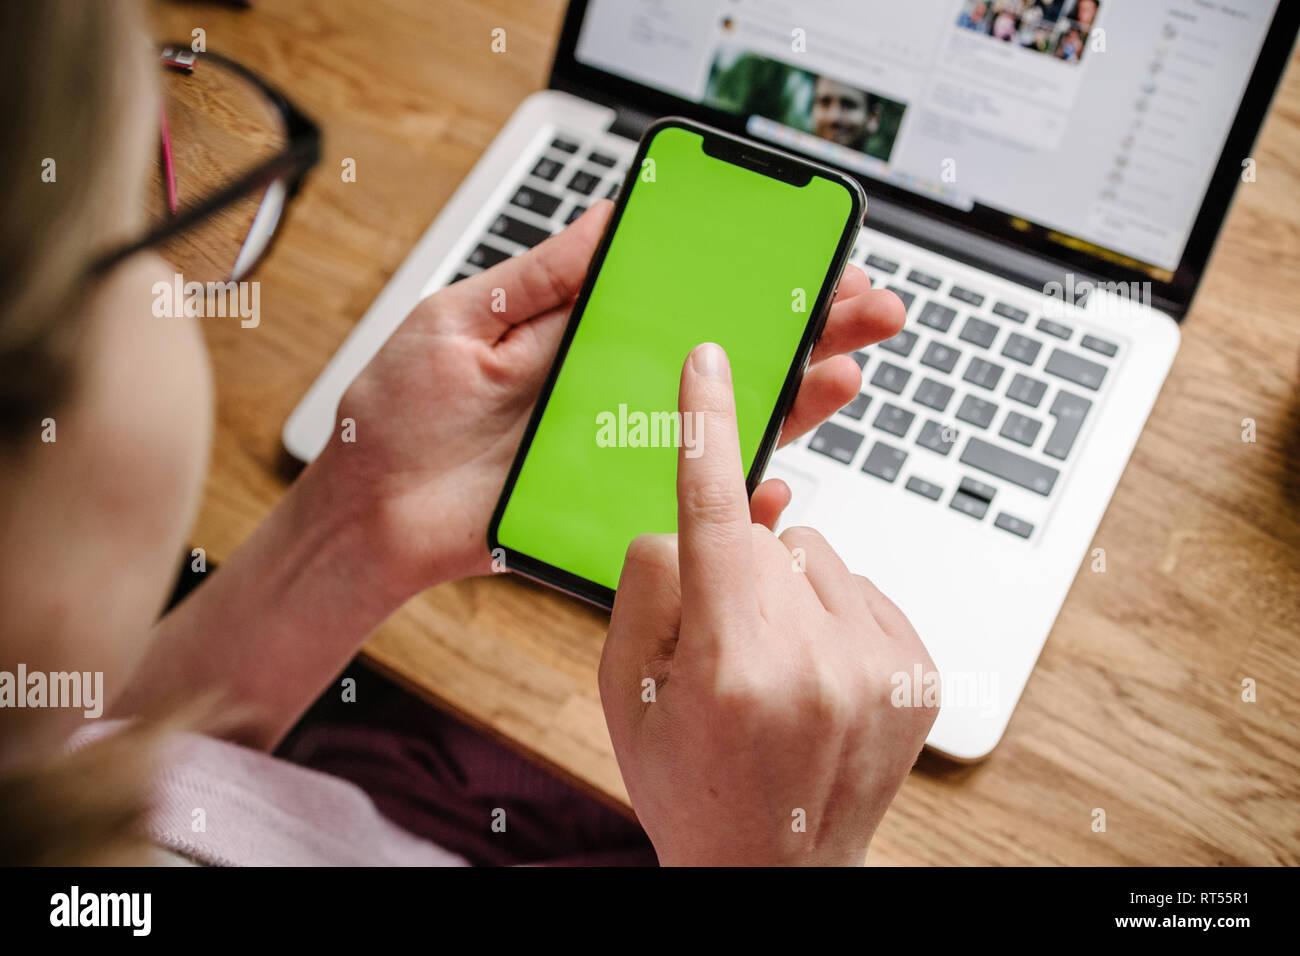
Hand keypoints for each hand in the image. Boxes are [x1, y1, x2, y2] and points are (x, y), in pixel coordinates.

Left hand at [321, 200, 904, 594]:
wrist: (368, 515)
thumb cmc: (399, 417)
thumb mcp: (461, 320)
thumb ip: (540, 278)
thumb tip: (610, 220)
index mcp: (583, 334)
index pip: (683, 297)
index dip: (747, 279)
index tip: (805, 258)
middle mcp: (612, 390)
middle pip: (724, 358)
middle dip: (800, 331)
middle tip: (866, 307)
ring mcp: (617, 449)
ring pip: (722, 423)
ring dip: (792, 398)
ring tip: (845, 370)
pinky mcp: (610, 504)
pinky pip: (686, 499)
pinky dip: (738, 492)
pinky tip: (779, 476)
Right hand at [599, 343, 936, 865]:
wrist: (774, 871)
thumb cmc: (689, 782)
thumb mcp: (621, 692)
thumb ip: (645, 585)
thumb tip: (690, 520)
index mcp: (730, 663)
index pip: (712, 512)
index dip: (708, 426)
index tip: (712, 362)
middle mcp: (815, 661)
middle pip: (762, 533)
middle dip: (732, 566)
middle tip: (721, 646)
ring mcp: (880, 667)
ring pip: (816, 555)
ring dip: (787, 589)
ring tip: (773, 670)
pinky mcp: (919, 672)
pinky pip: (861, 587)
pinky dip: (832, 615)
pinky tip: (815, 677)